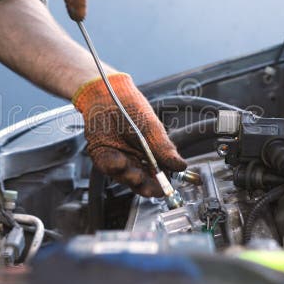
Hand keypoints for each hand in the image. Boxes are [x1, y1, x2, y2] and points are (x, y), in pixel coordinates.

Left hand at [73, 74, 186, 196]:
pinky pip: (107, 165)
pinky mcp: (101, 155)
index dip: (161, 184)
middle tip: (150, 188)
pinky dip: (113, 165)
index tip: (165, 189)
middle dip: (145, 186)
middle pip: (140, 181)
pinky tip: (120, 161)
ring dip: (130, 177)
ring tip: (136, 174)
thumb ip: (164, 148)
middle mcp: (134, 160)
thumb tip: (181, 165)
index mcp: (150, 155)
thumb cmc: (131, 108)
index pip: (158, 175)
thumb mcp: (152, 128)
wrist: (109, 94)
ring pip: (123, 176)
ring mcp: (117, 159)